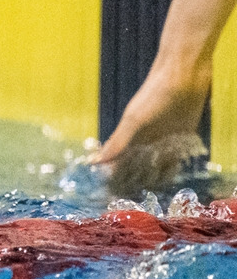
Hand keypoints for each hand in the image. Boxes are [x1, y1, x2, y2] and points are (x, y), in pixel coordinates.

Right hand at [92, 56, 211, 192]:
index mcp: (129, 137)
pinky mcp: (182, 140)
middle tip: (127, 202)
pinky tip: (170, 183)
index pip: (116, 164)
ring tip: (148, 198)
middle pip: (134, 169)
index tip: (106, 197)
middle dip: (129, 184)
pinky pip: (174, 161)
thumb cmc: (155, 95)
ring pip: (154, 168)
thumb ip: (117, 143)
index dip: (111, 179)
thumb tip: (94, 163)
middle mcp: (144, 141)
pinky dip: (171, 172)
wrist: (183, 76)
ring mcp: (163, 141)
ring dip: (151, 181)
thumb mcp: (135, 120)